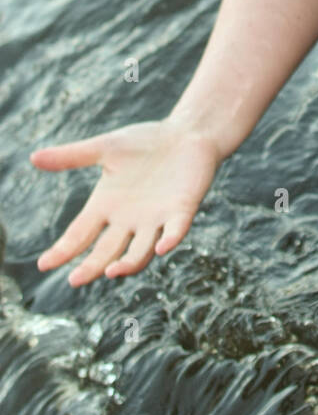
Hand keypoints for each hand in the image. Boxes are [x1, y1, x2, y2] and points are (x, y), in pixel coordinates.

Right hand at [30, 119, 220, 286]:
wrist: (186, 134)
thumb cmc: (145, 143)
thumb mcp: (106, 148)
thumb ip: (72, 156)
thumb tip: (33, 157)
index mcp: (107, 205)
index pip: (80, 234)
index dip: (63, 250)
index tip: (44, 264)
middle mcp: (129, 220)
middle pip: (107, 250)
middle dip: (92, 266)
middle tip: (76, 280)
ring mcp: (156, 219)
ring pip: (140, 251)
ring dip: (128, 263)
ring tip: (112, 272)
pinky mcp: (182, 210)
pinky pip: (176, 231)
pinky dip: (170, 240)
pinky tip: (162, 248)